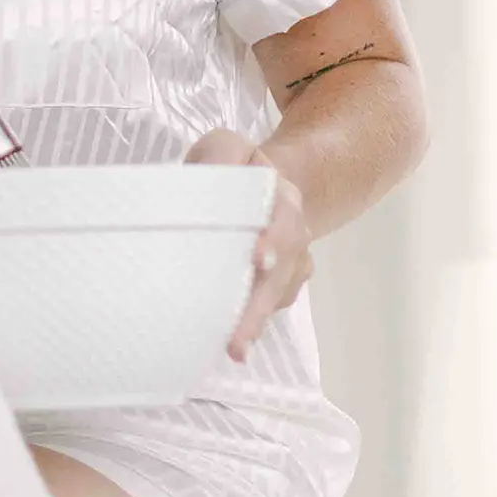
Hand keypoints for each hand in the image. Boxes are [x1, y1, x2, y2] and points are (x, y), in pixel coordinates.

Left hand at [184, 128, 311, 360]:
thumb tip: (204, 182)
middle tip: (241, 332)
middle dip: (260, 300)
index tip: (257, 258)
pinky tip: (233, 343)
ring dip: (255, 321)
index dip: (274, 238)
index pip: (283, 217)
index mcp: (281, 196)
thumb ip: (219, 157)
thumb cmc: (234, 169)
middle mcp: (292, 231)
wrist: (262, 185)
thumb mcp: (226, 148)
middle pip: (282, 268)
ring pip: (277, 294)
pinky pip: (269, 306)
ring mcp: (290, 263)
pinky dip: (251, 323)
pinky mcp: (278, 286)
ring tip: (235, 347)